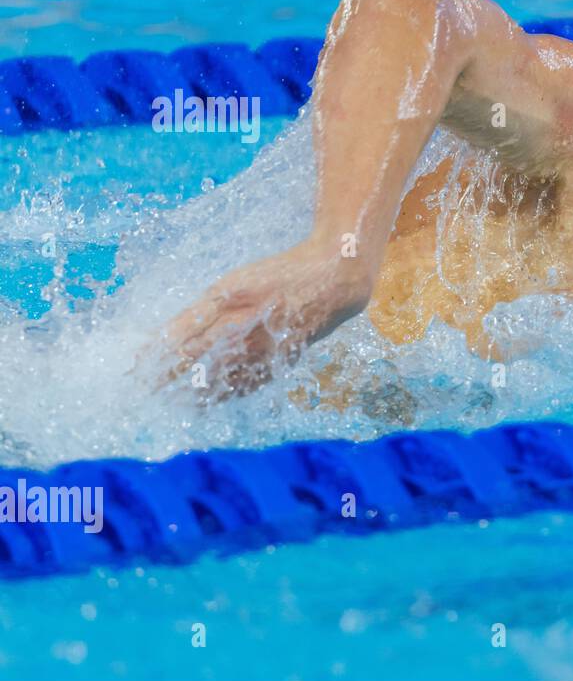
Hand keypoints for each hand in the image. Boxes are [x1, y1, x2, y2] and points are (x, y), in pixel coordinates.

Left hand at [155, 242, 370, 398]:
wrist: (331, 282)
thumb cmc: (278, 276)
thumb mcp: (234, 284)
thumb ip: (202, 310)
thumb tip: (165, 336)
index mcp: (229, 301)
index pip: (181, 334)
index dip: (155, 353)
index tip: (134, 366)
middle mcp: (244, 327)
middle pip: (195, 359)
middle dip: (164, 376)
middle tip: (142, 389)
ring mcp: (263, 348)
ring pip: (218, 377)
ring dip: (189, 391)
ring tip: (167, 401)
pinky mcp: (279, 361)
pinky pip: (245, 384)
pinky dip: (222, 395)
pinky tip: (205, 403)